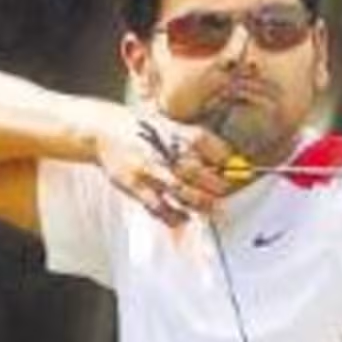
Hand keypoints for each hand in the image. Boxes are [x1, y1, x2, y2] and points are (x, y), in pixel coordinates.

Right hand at [97, 117, 234, 225]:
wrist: (103, 130)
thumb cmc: (144, 130)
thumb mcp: (172, 125)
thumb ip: (198, 142)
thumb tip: (228, 160)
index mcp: (176, 131)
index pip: (209, 145)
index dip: (226, 160)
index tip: (238, 170)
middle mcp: (162, 149)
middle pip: (197, 171)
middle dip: (216, 186)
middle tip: (225, 193)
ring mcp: (148, 168)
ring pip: (181, 191)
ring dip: (201, 203)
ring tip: (211, 208)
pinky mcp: (134, 185)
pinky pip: (158, 206)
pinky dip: (174, 216)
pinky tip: (182, 217)